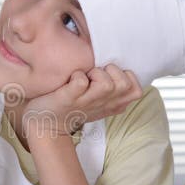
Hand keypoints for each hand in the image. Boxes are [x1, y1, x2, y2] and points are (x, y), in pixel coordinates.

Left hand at [23, 65, 142, 137]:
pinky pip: (80, 82)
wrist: (48, 122)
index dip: (125, 76)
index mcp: (113, 104)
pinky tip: (70, 80)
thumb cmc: (76, 105)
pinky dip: (76, 76)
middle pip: (124, 84)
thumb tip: (118, 61)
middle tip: (96, 74)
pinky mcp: (68, 99)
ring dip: (96, 73)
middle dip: (111, 72)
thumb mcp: (100, 100)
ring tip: (85, 76)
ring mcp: (86, 102)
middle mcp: (103, 104)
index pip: (136, 89)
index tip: (110, 76)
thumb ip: (113, 87)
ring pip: (107, 84)